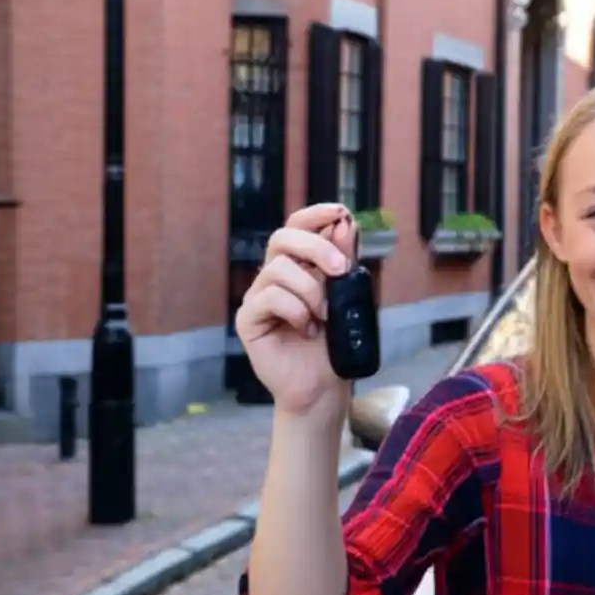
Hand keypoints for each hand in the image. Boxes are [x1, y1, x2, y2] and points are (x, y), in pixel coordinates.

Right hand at [235, 203, 357, 417]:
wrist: (324, 384)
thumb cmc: (334, 341)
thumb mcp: (346, 295)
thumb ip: (342, 260)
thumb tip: (344, 222)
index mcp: (298, 265)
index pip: (297, 227)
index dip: (314, 215)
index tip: (339, 211)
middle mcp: (274, 275)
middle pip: (282, 237)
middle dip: (316, 247)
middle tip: (340, 269)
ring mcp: (259, 296)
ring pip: (279, 269)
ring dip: (311, 290)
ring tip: (324, 316)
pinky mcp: (249, 319)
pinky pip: (270, 298)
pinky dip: (296, 310)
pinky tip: (307, 329)